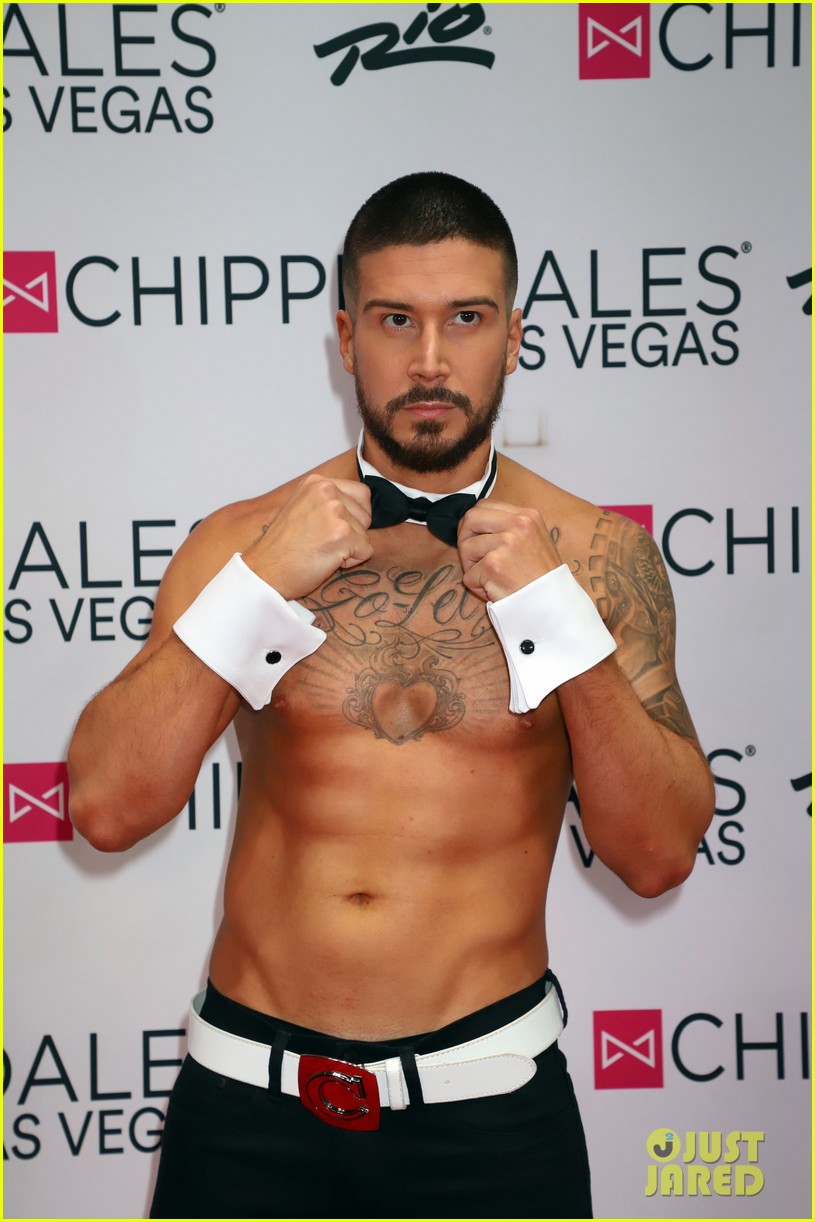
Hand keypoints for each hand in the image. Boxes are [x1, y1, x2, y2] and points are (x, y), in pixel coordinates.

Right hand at [242, 475, 372, 600]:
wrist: (264, 571)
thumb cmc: (283, 547)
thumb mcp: (302, 508)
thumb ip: (327, 501)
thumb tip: (361, 506)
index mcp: (317, 482)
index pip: (361, 494)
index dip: (352, 517)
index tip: (328, 529)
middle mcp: (327, 490)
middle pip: (366, 515)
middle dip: (351, 533)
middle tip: (320, 541)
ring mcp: (335, 511)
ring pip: (366, 534)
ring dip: (348, 548)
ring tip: (320, 550)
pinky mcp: (343, 533)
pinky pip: (366, 551)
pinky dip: (349, 562)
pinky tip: (325, 560)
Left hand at [457, 501, 561, 602]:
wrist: (555, 605)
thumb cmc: (541, 578)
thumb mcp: (534, 540)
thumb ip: (509, 528)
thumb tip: (474, 523)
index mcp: (527, 515)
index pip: (483, 506)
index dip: (474, 524)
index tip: (476, 539)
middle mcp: (518, 524)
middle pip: (470, 519)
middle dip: (465, 540)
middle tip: (474, 559)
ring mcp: (506, 543)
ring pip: (466, 548)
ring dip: (473, 568)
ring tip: (493, 579)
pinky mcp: (494, 564)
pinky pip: (469, 575)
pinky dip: (478, 587)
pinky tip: (496, 591)